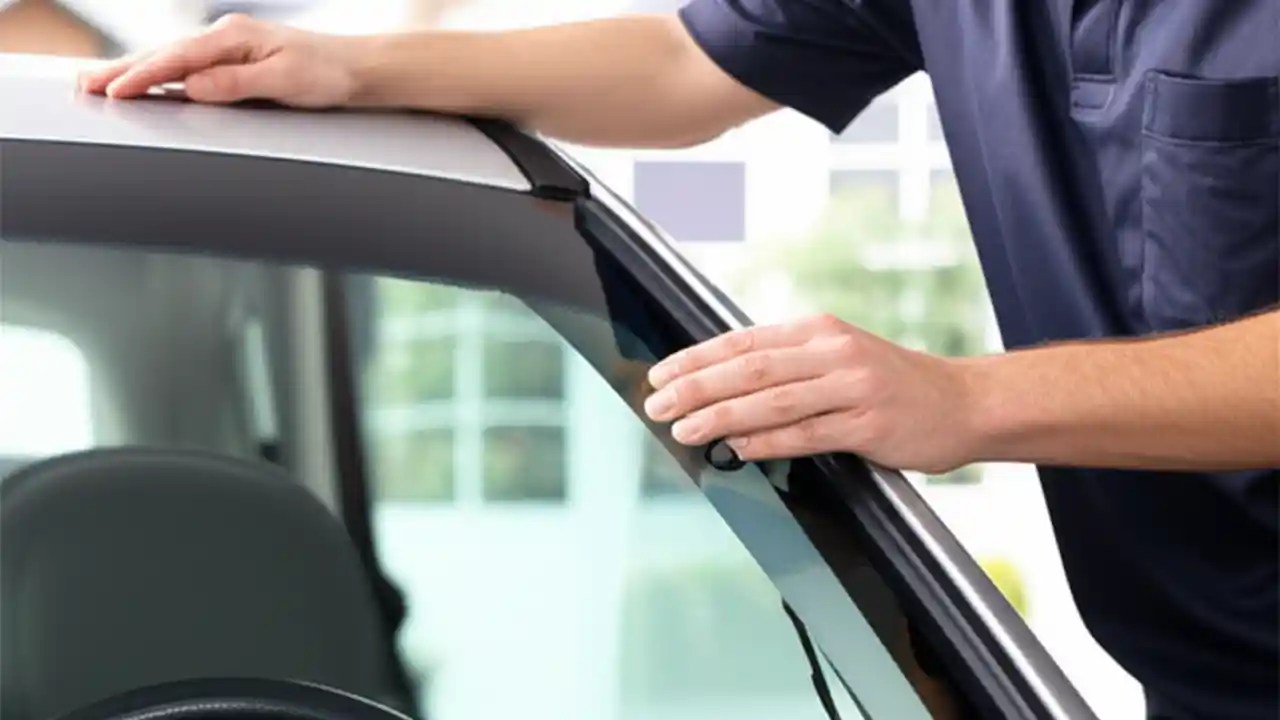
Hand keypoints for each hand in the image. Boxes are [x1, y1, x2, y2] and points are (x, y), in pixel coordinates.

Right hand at [77, 14, 362, 107]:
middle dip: (121, 71)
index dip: (141, 76)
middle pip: (163, 55)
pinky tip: (142, 83)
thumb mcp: (284, 81)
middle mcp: (226, 36)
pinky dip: (158, 74)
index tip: (113, 91)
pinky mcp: (234, 59)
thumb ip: (236, 84)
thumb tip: (193, 87)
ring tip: (97, 84)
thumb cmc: (328, 73)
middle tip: (83, 86)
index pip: (177, 59)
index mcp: (234, 37)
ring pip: (170, 60)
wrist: (357, 67)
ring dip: (133, 71)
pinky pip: (186, 66)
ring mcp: (228, 47)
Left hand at [643, 315, 980, 473]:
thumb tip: (722, 381)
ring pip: (772, 400)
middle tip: (657, 404)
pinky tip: (736, 448)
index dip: (696, 358)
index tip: (660, 375)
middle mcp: (834, 351)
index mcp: (819, 330)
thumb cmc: (892, 383)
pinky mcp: (868, 424)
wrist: (963, 402)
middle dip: (696, 387)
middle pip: (750, 368)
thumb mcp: (840, 355)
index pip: (743, 341)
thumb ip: (789, 363)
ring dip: (721, 416)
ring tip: (684, 428)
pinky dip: (766, 440)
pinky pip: (806, 433)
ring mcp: (853, 386)